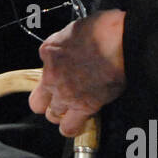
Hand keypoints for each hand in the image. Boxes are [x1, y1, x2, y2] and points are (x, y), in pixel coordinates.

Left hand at [28, 9, 126, 135]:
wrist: (120, 39)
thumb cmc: (102, 29)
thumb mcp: (71, 31)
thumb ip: (63, 48)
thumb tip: (67, 55)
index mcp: (47, 52)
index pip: (37, 74)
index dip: (48, 79)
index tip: (57, 80)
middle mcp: (52, 75)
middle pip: (38, 102)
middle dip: (50, 101)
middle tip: (62, 99)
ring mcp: (66, 93)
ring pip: (53, 116)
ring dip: (62, 114)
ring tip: (73, 111)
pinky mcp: (84, 105)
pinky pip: (70, 127)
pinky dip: (73, 127)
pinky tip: (79, 124)